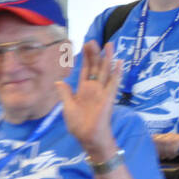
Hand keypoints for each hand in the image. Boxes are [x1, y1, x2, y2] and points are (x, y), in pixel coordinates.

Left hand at [56, 41, 121, 158]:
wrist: (88, 138)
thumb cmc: (78, 125)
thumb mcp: (67, 108)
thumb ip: (65, 93)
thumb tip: (59, 81)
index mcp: (83, 90)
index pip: (86, 69)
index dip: (86, 57)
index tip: (86, 45)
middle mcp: (94, 88)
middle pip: (96, 67)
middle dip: (95, 54)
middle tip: (94, 40)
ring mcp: (102, 92)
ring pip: (105, 71)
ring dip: (107, 58)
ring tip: (109, 44)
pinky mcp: (108, 98)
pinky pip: (113, 83)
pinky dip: (116, 73)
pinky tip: (119, 62)